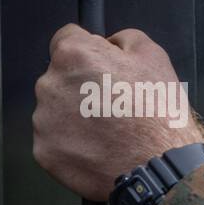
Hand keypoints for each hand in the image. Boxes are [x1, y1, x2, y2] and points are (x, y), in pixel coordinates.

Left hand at [33, 24, 203, 201]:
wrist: (159, 166)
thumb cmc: (159, 115)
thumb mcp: (155, 57)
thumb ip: (124, 38)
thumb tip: (110, 42)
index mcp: (75, 55)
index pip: (66, 38)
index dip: (89, 51)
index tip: (102, 68)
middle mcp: (50, 83)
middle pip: (61, 78)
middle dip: (83, 88)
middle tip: (115, 106)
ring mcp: (44, 120)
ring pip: (56, 111)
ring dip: (77, 117)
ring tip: (110, 132)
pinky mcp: (44, 151)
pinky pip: (55, 142)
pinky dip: (74, 146)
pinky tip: (99, 149)